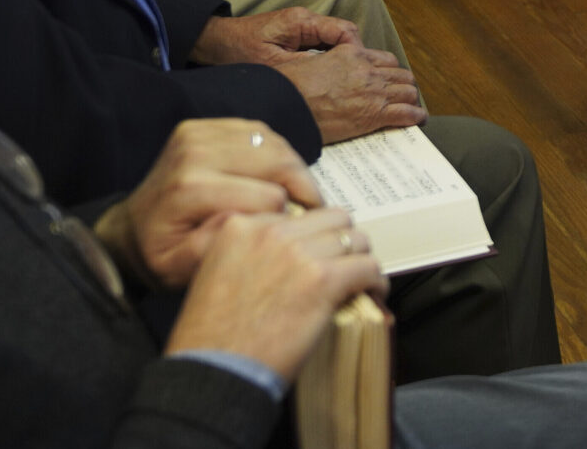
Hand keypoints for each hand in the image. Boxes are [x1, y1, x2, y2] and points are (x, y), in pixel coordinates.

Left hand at [105, 118, 326, 287]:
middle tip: (314, 212)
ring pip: (273, 141)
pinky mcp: (204, 126)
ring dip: (293, 167)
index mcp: (190, 189)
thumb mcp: (181, 270)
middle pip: (276, 160)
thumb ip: (217, 249)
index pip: (268, 197)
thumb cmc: (161, 254)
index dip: (286, 220)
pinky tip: (278, 174)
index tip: (292, 237)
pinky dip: (276, 151)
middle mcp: (194, 152)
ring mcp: (198, 134)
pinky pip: (258, 130)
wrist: (132, 229)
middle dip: (302, 187)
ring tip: (300, 194)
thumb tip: (254, 223)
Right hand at [165, 206, 386, 382]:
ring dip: (360, 259)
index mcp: (241, 226)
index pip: (296, 216)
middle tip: (345, 263)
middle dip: (340, 241)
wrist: (215, 369)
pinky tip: (373, 293)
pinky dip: (375, 281)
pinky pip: (367, 267)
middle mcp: (271, 232)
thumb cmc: (211, 336)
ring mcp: (298, 254)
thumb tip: (291, 255)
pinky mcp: (323, 280)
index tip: (318, 253)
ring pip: (354, 238)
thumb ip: (249, 252)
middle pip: (331, 218)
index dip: (312, 236)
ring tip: (361, 279)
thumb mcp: (216, 274)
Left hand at [192, 7, 360, 66]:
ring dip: (340, 59)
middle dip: (351, 57)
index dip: (356, 52)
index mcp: (301, 21)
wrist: (215, 43)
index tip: (356, 73)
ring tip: (341, 81)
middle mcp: (306, 19)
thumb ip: (304, 65)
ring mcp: (303, 27)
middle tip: (352, 81)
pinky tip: (325, 77)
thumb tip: (333, 74)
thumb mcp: (272, 64)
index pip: (344, 30)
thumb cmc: (237, 51)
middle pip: (344, 35)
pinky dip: (328, 60)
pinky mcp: (298, 35)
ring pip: (336, 41)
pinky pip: (323, 45)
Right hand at [272, 42, 425, 142]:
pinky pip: (406, 113)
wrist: (287, 106)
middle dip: (403, 85)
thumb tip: (328, 69)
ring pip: (408, 92)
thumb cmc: (290, 87)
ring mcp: (373, 92)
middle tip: (403, 94)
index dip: (390, 71)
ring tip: (412, 106)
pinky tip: (418, 120)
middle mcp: (367, 70)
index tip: (390, 79)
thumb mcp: (310, 62)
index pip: (385, 60)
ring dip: (411, 99)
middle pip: (400, 75)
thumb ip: (328, 62)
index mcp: (351, 55)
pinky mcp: (374, 114)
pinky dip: (416, 116)